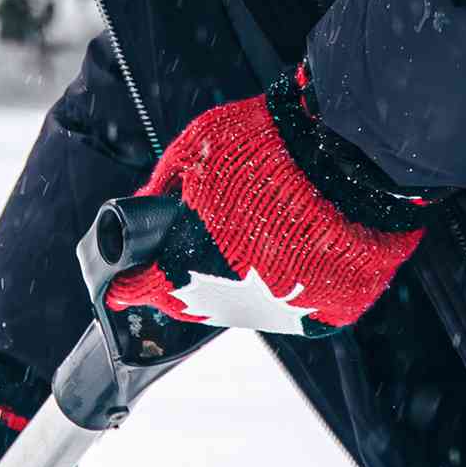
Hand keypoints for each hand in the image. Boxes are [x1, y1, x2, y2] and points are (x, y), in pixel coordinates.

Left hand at [104, 71, 430, 341]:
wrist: (345, 161)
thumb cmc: (264, 149)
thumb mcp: (194, 153)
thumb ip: (161, 188)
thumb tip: (139, 205)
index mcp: (185, 264)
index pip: (143, 290)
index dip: (129, 286)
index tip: (120, 289)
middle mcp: (228, 301)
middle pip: (192, 304)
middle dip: (181, 284)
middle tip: (187, 256)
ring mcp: (280, 314)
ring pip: (243, 309)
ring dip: (235, 287)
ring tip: (246, 247)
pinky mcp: (324, 317)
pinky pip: (296, 309)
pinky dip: (287, 289)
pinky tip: (289, 256)